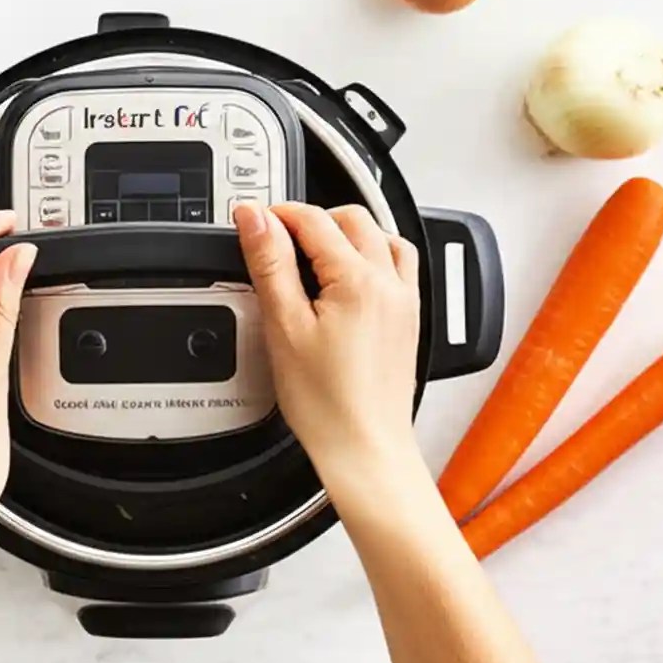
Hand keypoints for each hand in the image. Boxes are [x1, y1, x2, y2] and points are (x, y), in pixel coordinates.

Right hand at [232, 201, 421, 474]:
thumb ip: (270, 263)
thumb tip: (255, 219)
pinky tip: (351, 274)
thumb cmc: (327, 403)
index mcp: (358, 281)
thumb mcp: (284, 326)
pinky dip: (374, 254)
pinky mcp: (409, 318)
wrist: (365, 447)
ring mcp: (405, 300)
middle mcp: (390, 283)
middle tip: (277, 238)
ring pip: (382, 235)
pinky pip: (399, 264)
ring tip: (313, 252)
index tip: (253, 222)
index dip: (277, 214)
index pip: (313, 220)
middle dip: (312, 218)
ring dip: (348, 232)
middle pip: (352, 219)